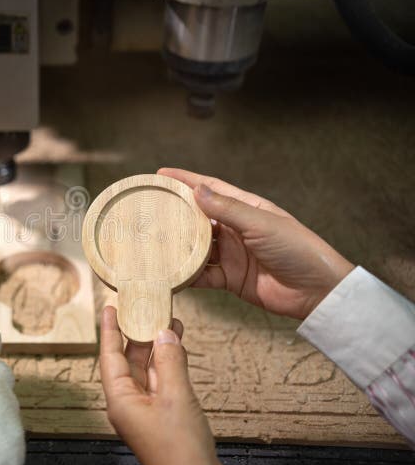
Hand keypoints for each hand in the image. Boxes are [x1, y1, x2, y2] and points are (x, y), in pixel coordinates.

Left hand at [100, 306, 223, 464]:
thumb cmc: (180, 450)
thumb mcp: (176, 397)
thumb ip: (170, 362)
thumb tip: (164, 334)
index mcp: (120, 400)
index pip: (110, 356)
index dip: (110, 330)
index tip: (110, 308)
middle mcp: (129, 404)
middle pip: (129, 361)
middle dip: (139, 335)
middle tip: (146, 309)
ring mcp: (146, 410)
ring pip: (149, 370)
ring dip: (158, 347)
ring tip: (169, 322)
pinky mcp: (163, 416)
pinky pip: (162, 382)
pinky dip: (169, 364)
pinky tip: (178, 348)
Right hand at [158, 168, 354, 319]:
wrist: (317, 292)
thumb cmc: (298, 249)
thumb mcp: (262, 224)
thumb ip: (228, 209)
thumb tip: (197, 189)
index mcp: (246, 208)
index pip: (210, 188)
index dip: (186, 180)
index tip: (161, 173)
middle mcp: (236, 229)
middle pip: (198, 218)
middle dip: (174, 214)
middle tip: (147, 210)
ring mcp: (231, 254)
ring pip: (196, 247)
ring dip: (177, 246)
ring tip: (151, 243)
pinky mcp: (230, 278)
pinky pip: (202, 275)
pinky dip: (187, 275)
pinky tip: (170, 273)